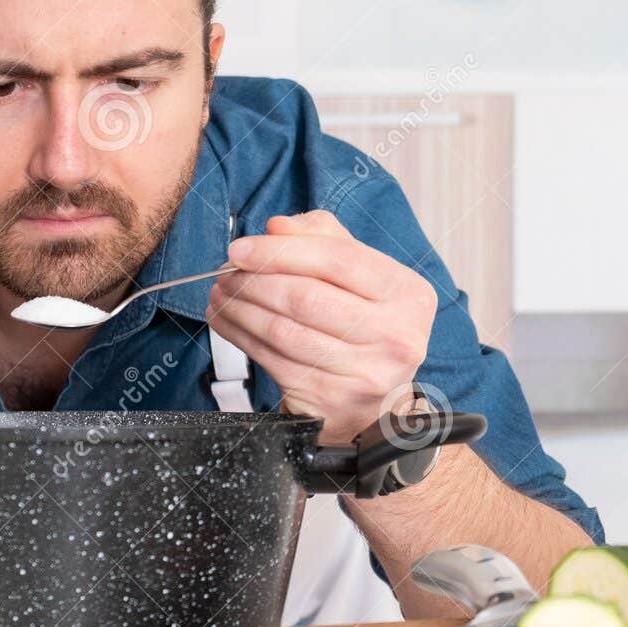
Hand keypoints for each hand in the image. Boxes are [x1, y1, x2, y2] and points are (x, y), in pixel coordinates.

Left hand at [207, 210, 438, 441]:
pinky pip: (273, 361)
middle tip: (225, 274)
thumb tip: (277, 227)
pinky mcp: (332, 399)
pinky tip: (227, 322)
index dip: (280, 251)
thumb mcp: (355, 276)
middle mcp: (395, 335)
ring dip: (240, 310)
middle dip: (253, 282)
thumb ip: (322, 239)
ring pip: (283, 331)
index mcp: (406, 293)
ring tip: (220, 295)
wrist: (373, 399)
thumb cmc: (361, 325)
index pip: (337, 259)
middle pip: (305, 297)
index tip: (239, 249)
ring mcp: (365, 373)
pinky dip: (241, 337)